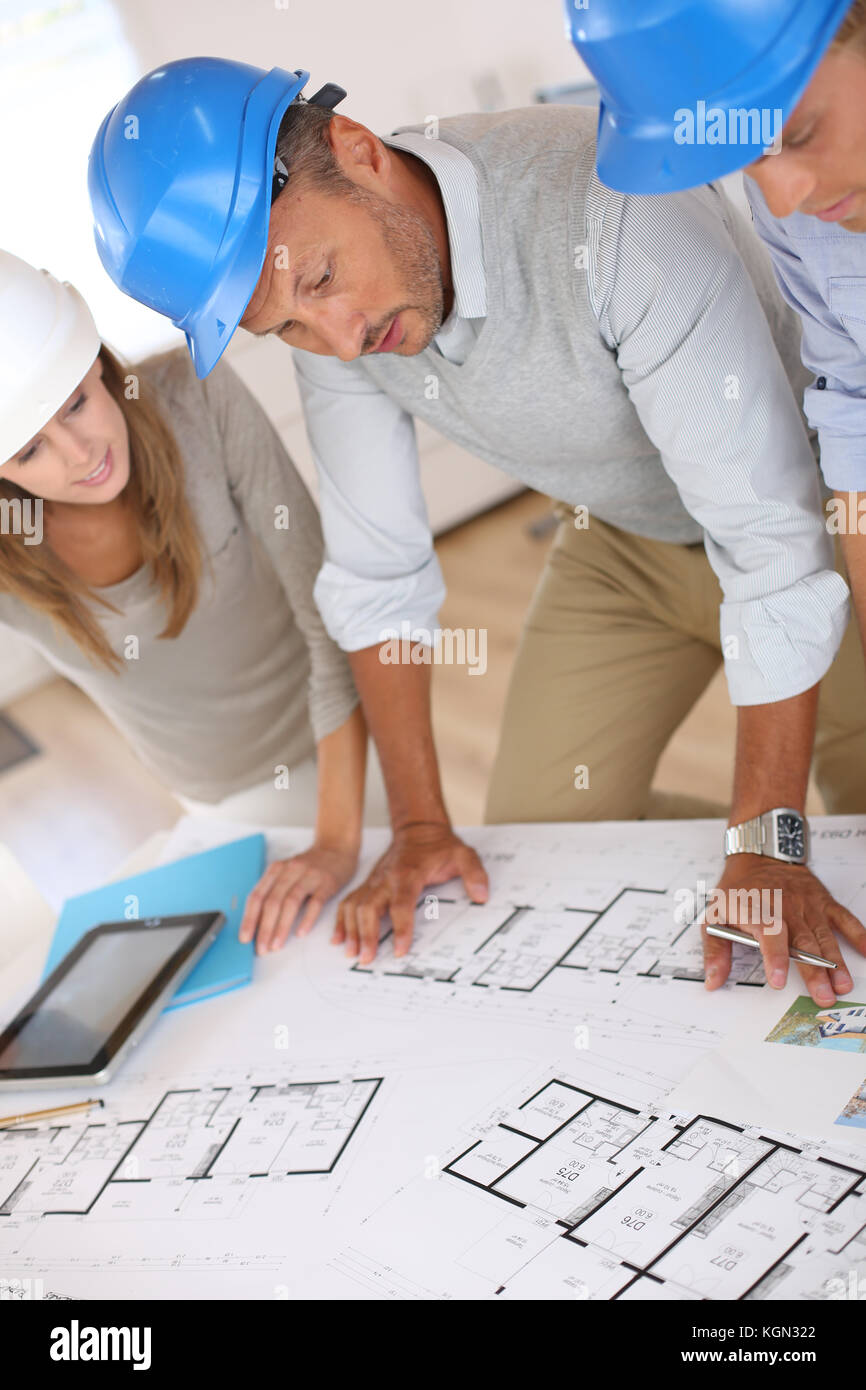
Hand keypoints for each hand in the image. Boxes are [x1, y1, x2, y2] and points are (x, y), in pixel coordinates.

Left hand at [239, 843, 358, 954]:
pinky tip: (301, 933)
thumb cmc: (309, 866)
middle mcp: (290, 870)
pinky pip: (315, 902)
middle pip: (272, 901)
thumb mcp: (286, 872)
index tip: (244, 937)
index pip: (257, 896)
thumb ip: (273, 891)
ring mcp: (309, 875)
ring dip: (281, 927)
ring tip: (276, 945)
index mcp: (276, 870)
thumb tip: (257, 921)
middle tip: (261, 948)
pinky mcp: (326, 882)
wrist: (336, 848)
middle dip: (264, 928)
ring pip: (290, 902)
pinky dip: (307, 919)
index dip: (249, 919)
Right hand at [333, 821, 488, 964]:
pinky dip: (341, 920)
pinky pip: (349, 902)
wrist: (418, 829)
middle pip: (368, 908)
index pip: (401, 904)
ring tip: (352, 952)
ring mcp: (374, 881)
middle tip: (367, 958)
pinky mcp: (368, 884)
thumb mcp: (463, 854)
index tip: (401, 950)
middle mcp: (385, 879)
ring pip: (354, 906)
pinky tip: (339, 938)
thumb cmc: (439, 846)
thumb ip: (474, 873)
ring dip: (350, 930)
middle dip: (366, 934)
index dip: (401, 928)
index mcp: (408, 874)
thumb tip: (481, 895)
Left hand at [703, 854, 865, 1003]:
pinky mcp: (823, 903)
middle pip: (802, 942)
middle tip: (824, 997)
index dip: (775, 958)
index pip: (768, 935)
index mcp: (758, 911)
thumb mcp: (714, 914)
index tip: (779, 981)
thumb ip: (715, 950)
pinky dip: (859, 935)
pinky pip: (844, 919)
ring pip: (824, 936)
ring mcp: (808, 906)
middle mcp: (786, 908)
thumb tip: (712, 981)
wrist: (760, 856)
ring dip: (836, 962)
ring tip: (843, 985)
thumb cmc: (738, 889)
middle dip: (814, 971)